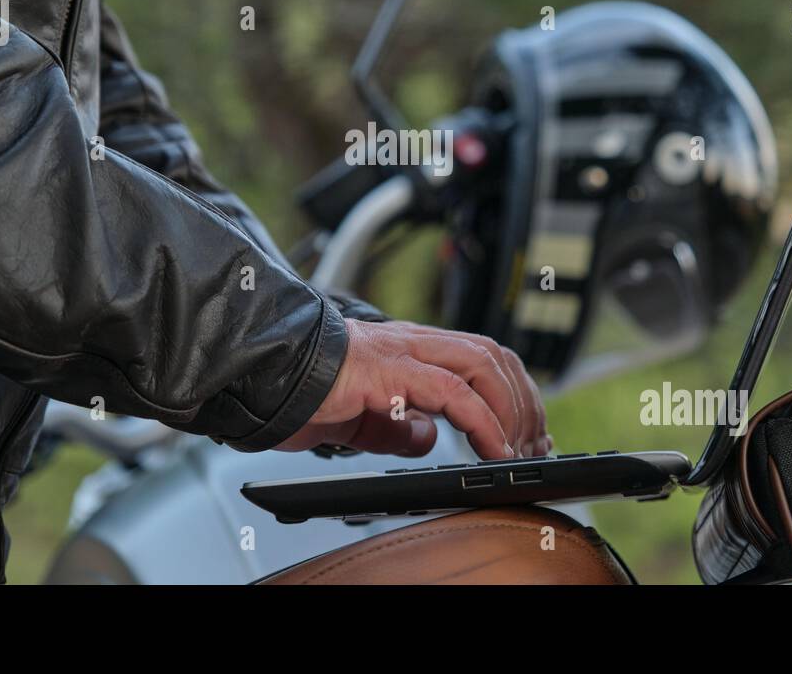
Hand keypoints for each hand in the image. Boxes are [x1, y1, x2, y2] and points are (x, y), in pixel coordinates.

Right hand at [276, 319, 550, 459]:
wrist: (257, 375)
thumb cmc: (298, 391)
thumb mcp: (363, 419)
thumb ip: (398, 426)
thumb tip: (429, 438)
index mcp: (408, 351)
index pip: (480, 358)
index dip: (513, 393)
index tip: (528, 433)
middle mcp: (412, 343)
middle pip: (493, 356)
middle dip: (524, 400)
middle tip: (534, 443)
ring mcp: (402, 351)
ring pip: (482, 364)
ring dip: (511, 409)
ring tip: (517, 448)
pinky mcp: (389, 370)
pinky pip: (452, 393)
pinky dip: (482, 422)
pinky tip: (492, 448)